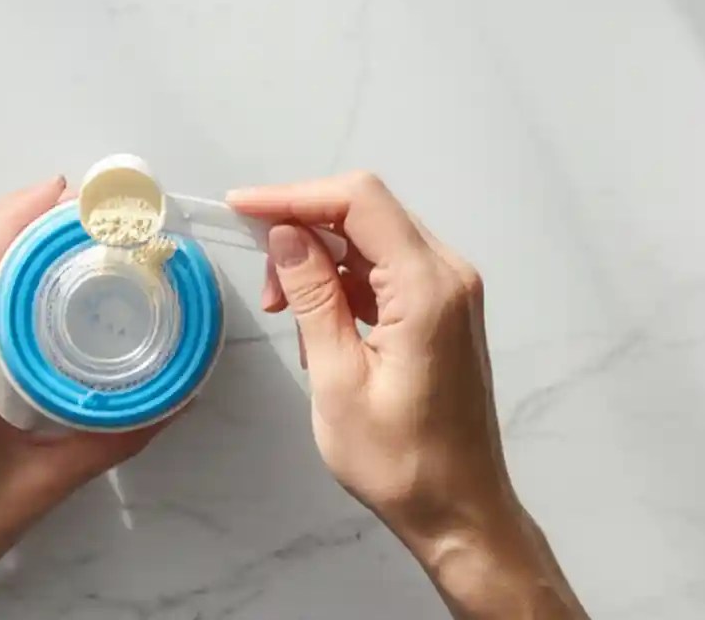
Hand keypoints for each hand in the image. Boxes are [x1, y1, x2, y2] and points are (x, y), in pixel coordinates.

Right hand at [229, 172, 585, 618]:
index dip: (294, 195)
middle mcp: (448, 275)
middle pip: (367, 211)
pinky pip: (385, 270)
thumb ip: (313, 297)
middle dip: (303, 228)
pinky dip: (344, 283)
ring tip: (285, 312)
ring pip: (372, 239)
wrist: (461, 509)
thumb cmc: (399, 461)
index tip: (243, 210)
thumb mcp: (338, 378)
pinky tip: (318, 325)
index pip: (359, 202)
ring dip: (320, 260)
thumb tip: (286, 235)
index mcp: (428, 288)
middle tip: (263, 278)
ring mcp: (451, 291)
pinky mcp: (443, 309)